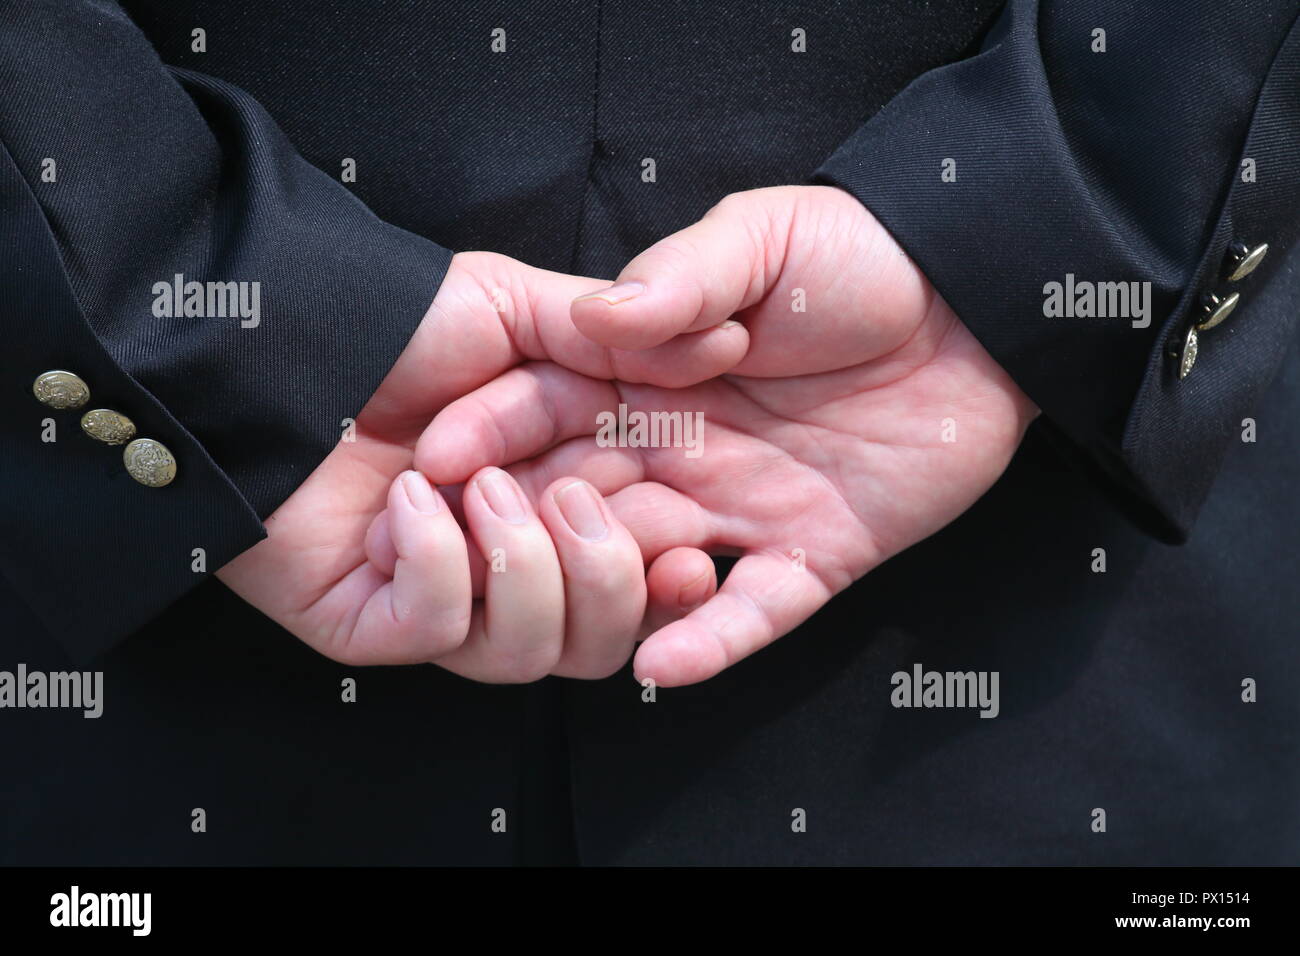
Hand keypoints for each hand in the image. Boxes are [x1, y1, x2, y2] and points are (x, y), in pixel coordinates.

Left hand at [216, 251, 741, 679]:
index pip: (643, 573)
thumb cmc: (395, 318)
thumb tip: (719, 344)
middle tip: (578, 502)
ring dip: (522, 570)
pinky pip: (437, 631)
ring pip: (530, 653)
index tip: (696, 558)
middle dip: (609, 583)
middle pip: (602, 636)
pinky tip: (412, 500)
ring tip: (481, 490)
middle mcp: (510, 558)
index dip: (676, 583)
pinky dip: (434, 563)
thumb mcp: (519, 306)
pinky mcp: (377, 621)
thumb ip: (615, 336)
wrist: (274, 338)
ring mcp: (445, 595)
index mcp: (559, 497)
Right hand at [416, 186, 1038, 685]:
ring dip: (605, 590)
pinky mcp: (814, 554)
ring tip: (559, 607)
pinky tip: (662, 663)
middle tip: (464, 555)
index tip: (436, 457)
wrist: (980, 303)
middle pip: (584, 501)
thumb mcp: (759, 238)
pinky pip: (755, 610)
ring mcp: (747, 508)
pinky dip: (710, 640)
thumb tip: (597, 319)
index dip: (493, 431)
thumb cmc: (862, 257)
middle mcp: (685, 450)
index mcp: (654, 376)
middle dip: (523, 527)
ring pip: (653, 567)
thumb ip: (679, 277)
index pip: (551, 408)